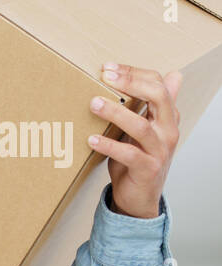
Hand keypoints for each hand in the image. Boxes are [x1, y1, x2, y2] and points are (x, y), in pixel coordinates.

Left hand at [88, 63, 181, 218]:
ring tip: (93, 104)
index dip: (135, 73)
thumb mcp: (146, 128)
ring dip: (115, 113)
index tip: (108, 68)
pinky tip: (92, 139)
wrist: (140, 197)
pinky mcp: (147, 169)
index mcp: (167, 117)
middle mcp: (168, 131)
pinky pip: (129, 154)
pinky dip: (109, 145)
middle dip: (131, 83)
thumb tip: (174, 74)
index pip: (159, 85)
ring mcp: (159, 150)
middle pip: (158, 97)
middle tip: (105, 77)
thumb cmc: (138, 159)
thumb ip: (153, 105)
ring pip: (140, 126)